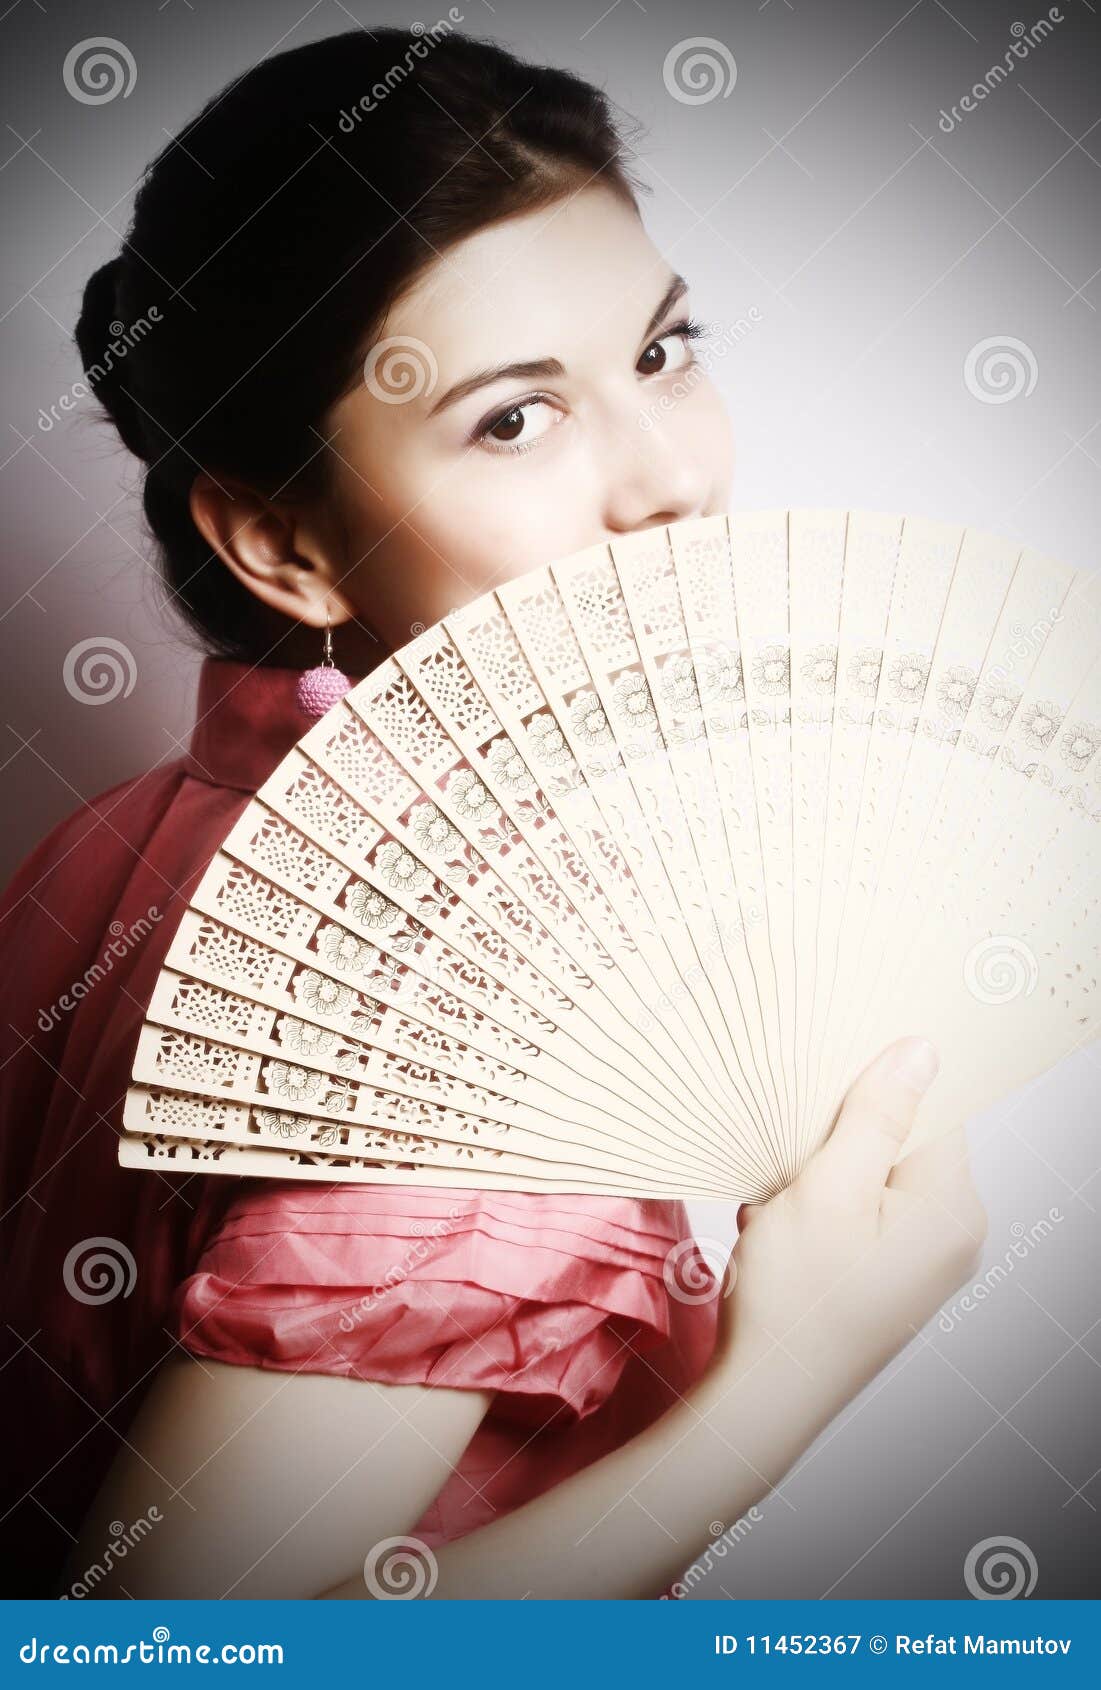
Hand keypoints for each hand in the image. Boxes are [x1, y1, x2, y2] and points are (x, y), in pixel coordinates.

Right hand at [714, 1036, 987, 1411]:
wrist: (766, 1398)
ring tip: (779, 1205)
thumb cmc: (794, 1300)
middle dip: (837, 1139)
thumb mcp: (827, 1190)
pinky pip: (856, 1212)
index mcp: (951, 1208)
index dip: (879, 1085)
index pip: (934, 1109)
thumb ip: (876, 1117)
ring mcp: (920, 1259)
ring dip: (817, 1176)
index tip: (827, 1089)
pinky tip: (778, 1231)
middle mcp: (950, 1233)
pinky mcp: (888, 1276)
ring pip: (868, 1175)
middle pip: (901, 1140)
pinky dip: (813, 1209)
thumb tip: (922, 1050)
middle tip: (791, 1162)